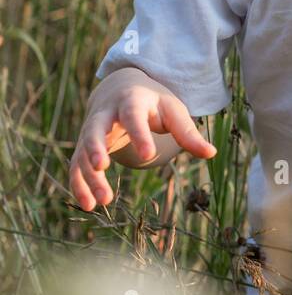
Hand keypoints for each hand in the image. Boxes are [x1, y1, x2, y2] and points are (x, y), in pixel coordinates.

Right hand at [69, 68, 216, 210]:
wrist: (121, 89)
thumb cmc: (153, 103)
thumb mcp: (173, 111)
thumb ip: (187, 133)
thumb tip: (211, 153)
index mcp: (131, 101)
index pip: (133, 115)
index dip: (139, 134)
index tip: (148, 154)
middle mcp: (105, 115)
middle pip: (95, 129)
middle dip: (96, 147)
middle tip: (102, 167)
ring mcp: (91, 130)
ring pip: (83, 152)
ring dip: (88, 176)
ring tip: (101, 202)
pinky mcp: (84, 147)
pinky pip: (76, 166)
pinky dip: (79, 185)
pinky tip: (89, 205)